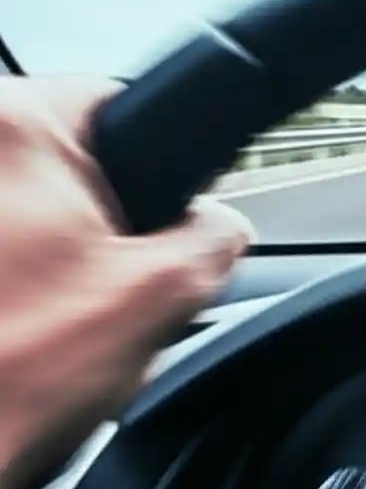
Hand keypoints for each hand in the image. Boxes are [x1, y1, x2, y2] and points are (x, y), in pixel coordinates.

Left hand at [0, 77, 251, 488]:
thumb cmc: (4, 382)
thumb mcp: (159, 300)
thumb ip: (215, 240)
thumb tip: (221, 230)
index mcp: (14, 128)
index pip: (124, 105)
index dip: (161, 172)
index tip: (152, 222)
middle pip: (68, 165)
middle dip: (99, 227)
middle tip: (99, 292)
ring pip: (28, 215)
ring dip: (49, 261)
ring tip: (47, 323)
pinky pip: (2, 250)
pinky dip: (13, 286)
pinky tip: (14, 334)